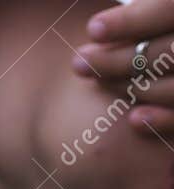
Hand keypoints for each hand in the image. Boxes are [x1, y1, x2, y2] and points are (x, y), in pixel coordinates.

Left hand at [77, 1, 173, 126]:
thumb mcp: (168, 7)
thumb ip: (150, 9)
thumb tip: (101, 25)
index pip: (170, 8)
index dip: (133, 20)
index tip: (93, 28)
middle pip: (169, 52)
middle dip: (119, 59)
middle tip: (80, 62)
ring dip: (132, 87)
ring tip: (101, 83)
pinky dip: (163, 120)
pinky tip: (134, 119)